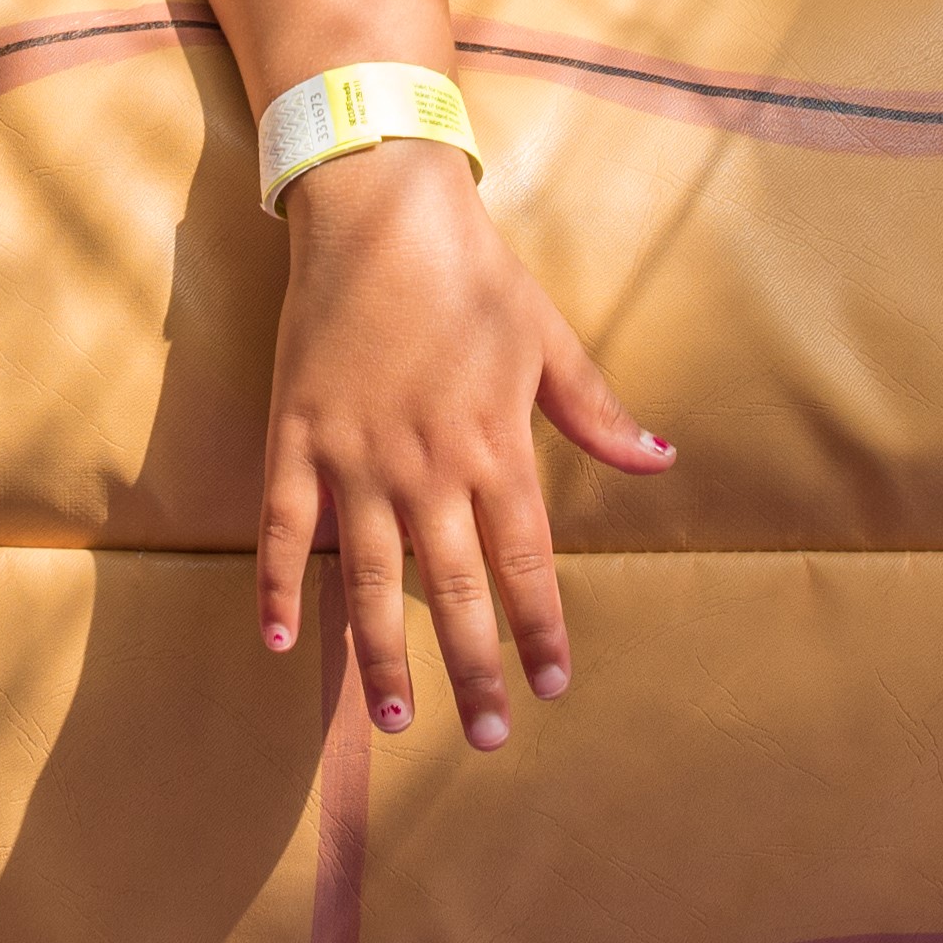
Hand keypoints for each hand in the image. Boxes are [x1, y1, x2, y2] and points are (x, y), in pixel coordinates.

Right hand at [257, 143, 672, 750]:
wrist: (378, 204)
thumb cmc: (470, 267)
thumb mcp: (546, 335)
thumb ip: (596, 409)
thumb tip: (661, 461)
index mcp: (494, 444)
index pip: (526, 562)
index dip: (541, 629)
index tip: (553, 687)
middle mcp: (428, 465)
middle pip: (454, 590)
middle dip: (475, 669)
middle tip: (488, 738)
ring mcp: (357, 456)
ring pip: (372, 579)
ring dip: (384, 654)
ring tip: (396, 719)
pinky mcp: (297, 435)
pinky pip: (286, 529)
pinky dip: (281, 588)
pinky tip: (283, 644)